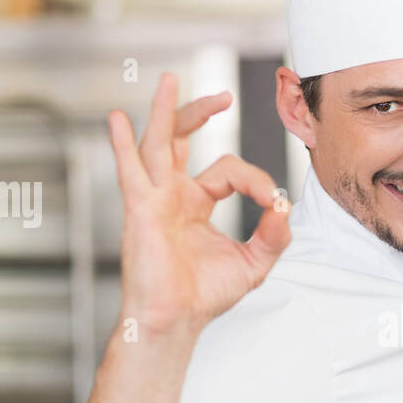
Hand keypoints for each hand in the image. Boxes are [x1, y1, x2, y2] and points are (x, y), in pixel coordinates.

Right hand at [108, 72, 291, 338]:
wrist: (177, 321)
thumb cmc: (205, 296)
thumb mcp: (255, 262)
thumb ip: (274, 234)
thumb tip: (285, 206)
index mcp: (196, 204)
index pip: (228, 171)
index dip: (256, 180)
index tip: (273, 202)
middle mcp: (173, 195)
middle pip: (182, 140)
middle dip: (200, 113)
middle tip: (224, 96)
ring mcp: (155, 200)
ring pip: (156, 145)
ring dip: (165, 113)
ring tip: (169, 81)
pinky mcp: (141, 212)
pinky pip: (131, 173)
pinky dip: (123, 146)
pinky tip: (117, 120)